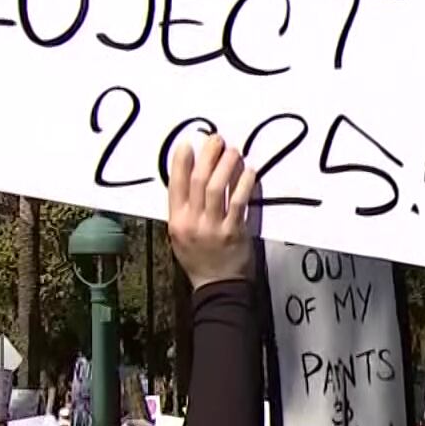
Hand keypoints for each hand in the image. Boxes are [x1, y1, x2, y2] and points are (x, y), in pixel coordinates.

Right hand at [167, 136, 258, 288]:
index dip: (180, 161)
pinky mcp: (234, 232)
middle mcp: (192, 222)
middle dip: (207, 156)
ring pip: (217, 188)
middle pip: (197, 180)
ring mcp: (213, 227)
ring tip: (233, 150)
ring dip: (226, 165)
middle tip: (216, 139)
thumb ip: (184, 208)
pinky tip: (249, 171)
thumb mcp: (180, 234)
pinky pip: (238, 202)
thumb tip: (193, 175)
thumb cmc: (199, 258)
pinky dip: (243, 184)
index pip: (175, 184)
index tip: (189, 143)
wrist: (216, 286)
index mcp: (176, 220)